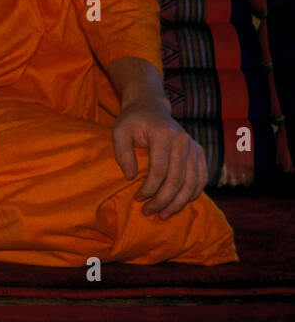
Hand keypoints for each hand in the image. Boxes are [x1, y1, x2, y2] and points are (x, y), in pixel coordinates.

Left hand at [112, 100, 206, 219]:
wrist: (151, 108)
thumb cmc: (133, 121)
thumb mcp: (120, 131)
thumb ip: (122, 152)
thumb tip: (130, 176)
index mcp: (164, 135)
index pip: (159, 170)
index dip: (149, 189)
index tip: (137, 199)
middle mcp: (183, 141)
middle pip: (177, 180)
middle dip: (163, 200)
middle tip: (149, 211)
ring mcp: (194, 147)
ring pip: (192, 183)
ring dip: (178, 203)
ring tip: (163, 214)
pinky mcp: (199, 153)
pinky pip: (201, 179)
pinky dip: (192, 194)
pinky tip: (179, 203)